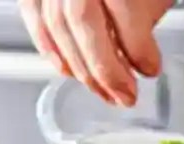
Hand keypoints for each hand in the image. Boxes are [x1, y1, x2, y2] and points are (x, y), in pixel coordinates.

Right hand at [19, 0, 174, 105]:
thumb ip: (145, 18)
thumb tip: (137, 62)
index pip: (124, 7)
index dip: (137, 46)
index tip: (150, 70)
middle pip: (82, 17)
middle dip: (105, 67)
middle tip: (125, 96)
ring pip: (56, 21)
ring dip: (80, 66)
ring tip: (103, 91)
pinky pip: (33, 13)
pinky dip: (48, 46)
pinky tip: (67, 69)